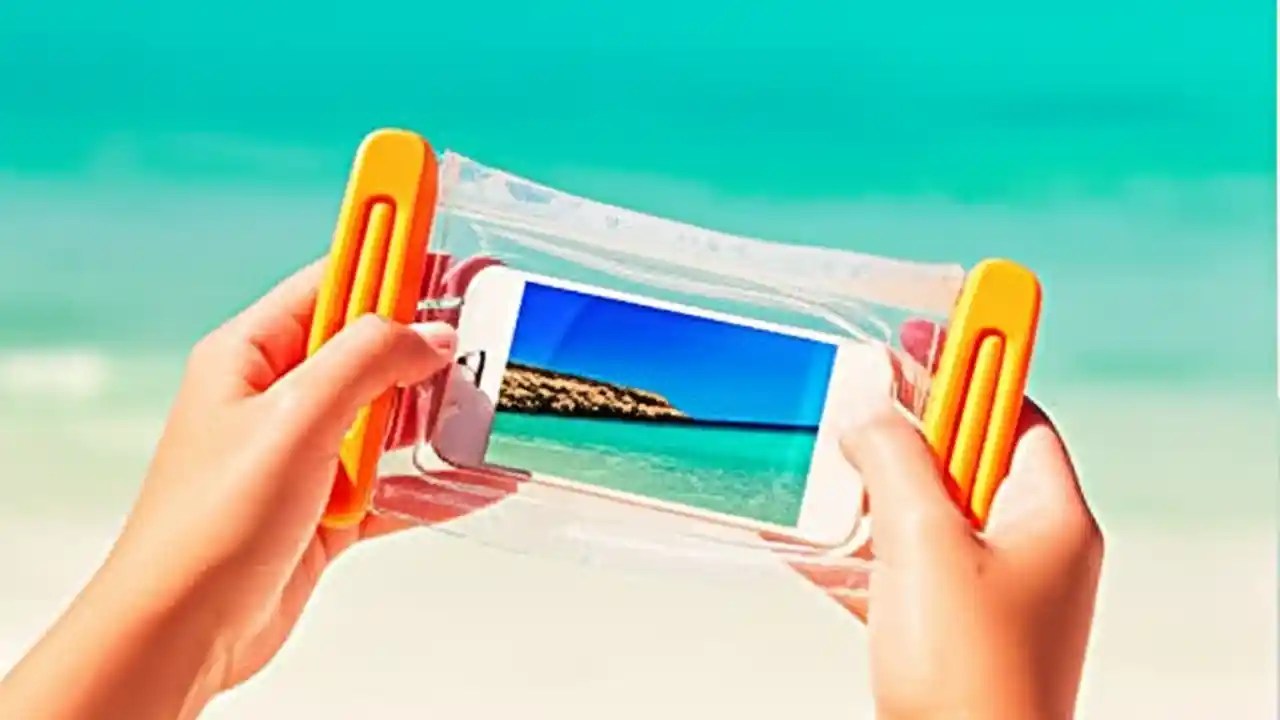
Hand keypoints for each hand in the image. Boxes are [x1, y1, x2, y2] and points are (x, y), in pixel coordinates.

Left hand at [0, 261, 457, 718]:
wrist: (186, 633)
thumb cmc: (210, 525)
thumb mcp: (294, 419)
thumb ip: (367, 362)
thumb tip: (432, 333)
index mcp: (252, 355)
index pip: (334, 278)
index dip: (391, 251)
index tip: (444, 228)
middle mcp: (280, 397)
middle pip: (371, 344)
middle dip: (427, 337)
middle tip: (490, 322)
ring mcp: (307, 454)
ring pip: (389, 413)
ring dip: (434, 412)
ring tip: (490, 401)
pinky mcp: (329, 508)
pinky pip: (397, 481)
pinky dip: (436, 481)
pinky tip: (481, 478)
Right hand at [818, 334, 1102, 719]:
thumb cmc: (969, 677)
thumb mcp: (926, 544)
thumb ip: (897, 460)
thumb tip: (871, 408)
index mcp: (1050, 517)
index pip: (1017, 411)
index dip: (975, 364)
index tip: (930, 325)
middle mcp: (1028, 550)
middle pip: (964, 459)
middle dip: (904, 432)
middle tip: (854, 399)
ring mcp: (988, 594)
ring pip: (924, 516)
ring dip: (869, 494)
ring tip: (818, 469)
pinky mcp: (946, 630)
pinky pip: (899, 570)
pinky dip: (855, 551)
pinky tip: (800, 538)